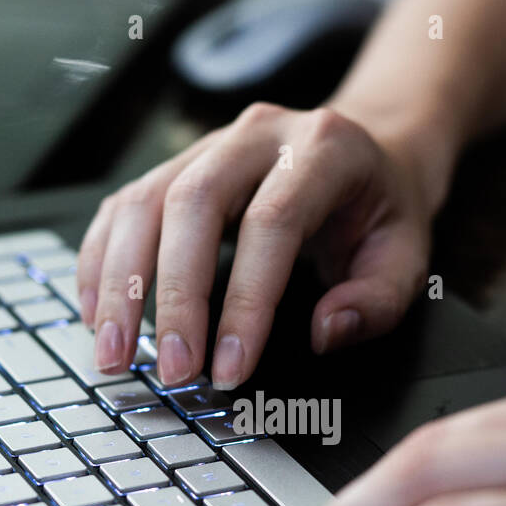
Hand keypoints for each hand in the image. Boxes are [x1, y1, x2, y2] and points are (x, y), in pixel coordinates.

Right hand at [75, 103, 436, 389]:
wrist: (364, 154)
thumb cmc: (379, 211)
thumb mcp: (409, 256)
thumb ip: (376, 300)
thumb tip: (325, 333)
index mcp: (324, 149)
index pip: (272, 223)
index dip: (246, 301)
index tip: (229, 368)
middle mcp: (256, 136)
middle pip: (193, 204)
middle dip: (174, 296)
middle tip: (171, 370)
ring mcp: (207, 146)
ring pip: (143, 202)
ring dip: (120, 284)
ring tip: (113, 353)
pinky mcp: (173, 168)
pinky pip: (121, 208)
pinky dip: (101, 263)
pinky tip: (97, 313)